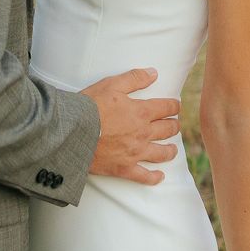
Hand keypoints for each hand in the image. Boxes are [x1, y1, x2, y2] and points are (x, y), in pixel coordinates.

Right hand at [81, 67, 179, 184]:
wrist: (73, 132)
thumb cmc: (91, 105)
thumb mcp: (112, 85)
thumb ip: (134, 78)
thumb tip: (154, 73)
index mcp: (141, 112)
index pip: (165, 108)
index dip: (173, 106)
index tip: (176, 106)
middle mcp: (142, 134)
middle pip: (166, 130)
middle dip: (173, 126)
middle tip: (175, 125)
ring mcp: (134, 153)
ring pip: (160, 153)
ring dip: (170, 150)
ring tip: (173, 149)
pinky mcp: (124, 168)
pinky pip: (144, 176)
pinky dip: (154, 177)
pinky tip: (160, 176)